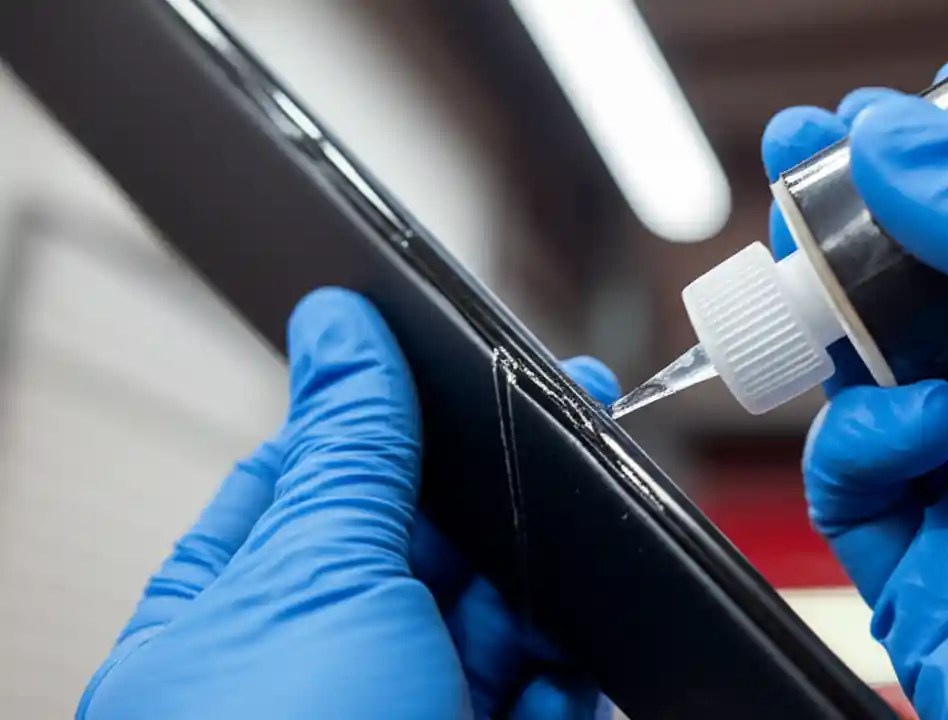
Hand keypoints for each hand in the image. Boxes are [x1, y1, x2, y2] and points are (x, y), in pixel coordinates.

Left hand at [78, 288, 619, 719]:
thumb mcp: (315, 581)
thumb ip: (347, 452)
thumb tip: (339, 328)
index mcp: (228, 624)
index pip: (305, 483)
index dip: (376, 416)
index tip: (442, 354)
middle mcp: (316, 676)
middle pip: (417, 546)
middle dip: (490, 484)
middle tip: (566, 402)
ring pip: (490, 618)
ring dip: (543, 572)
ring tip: (593, 515)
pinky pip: (541, 692)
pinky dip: (568, 663)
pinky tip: (582, 636)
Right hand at [765, 58, 947, 717]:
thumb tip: (904, 142)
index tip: (906, 104)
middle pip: (935, 280)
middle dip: (864, 213)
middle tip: (805, 153)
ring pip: (872, 366)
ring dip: (843, 310)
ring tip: (827, 271)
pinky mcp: (925, 566)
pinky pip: (852, 475)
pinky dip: (860, 436)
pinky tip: (917, 426)